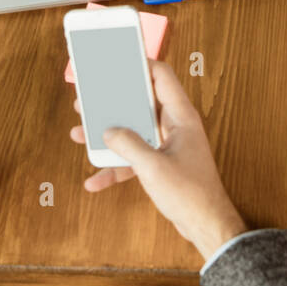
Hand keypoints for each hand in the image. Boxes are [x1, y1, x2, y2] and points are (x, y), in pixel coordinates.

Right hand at [70, 62, 247, 260]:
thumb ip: (129, 145)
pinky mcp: (161, 163)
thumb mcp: (154, 167)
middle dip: (113, 102)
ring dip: (108, 134)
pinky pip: (134, 157)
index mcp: (180, 117)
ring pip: (133, 131)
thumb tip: (108, 131)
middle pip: (140, 103)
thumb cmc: (191, 194)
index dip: (140, 64)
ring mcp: (167, 144)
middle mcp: (174, 126)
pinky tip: (94, 180)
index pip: (161, 76)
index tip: (116, 60)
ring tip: (80, 132)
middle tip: (89, 98)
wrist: (206, 225)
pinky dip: (115, 166)